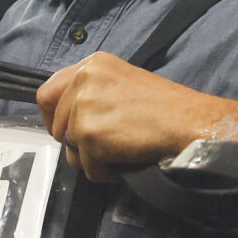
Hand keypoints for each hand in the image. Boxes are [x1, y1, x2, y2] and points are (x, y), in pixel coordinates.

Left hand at [36, 52, 226, 180]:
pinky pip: (87, 166)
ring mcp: (83, 105)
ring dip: (93, 159)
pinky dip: (104, 172)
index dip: (54, 118)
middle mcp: (82, 79)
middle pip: (57, 125)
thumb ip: (94, 93)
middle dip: (76, 143)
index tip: (65, 132)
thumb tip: (71, 121)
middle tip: (102, 150)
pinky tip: (125, 162)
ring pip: (72, 148)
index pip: (48, 92)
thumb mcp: (123, 83)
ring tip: (121, 153)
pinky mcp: (88, 132)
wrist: (189, 121)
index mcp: (91, 65)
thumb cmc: (166, 107)